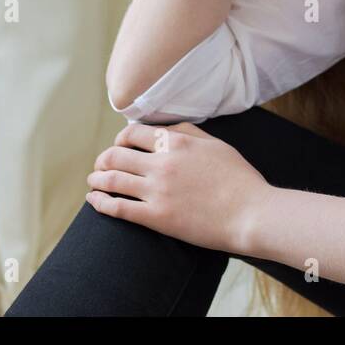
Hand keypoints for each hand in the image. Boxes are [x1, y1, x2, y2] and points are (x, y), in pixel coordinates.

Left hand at [86, 121, 274, 255]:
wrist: (250, 212)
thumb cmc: (239, 179)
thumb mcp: (217, 145)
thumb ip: (190, 132)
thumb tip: (167, 128)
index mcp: (177, 143)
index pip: (133, 133)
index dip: (120, 138)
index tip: (119, 146)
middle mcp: (162, 164)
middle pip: (116, 155)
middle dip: (103, 159)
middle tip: (101, 165)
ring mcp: (157, 191)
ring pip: (112, 180)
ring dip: (97, 179)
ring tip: (93, 182)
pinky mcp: (156, 217)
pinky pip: (118, 208)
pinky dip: (100, 202)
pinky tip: (94, 200)